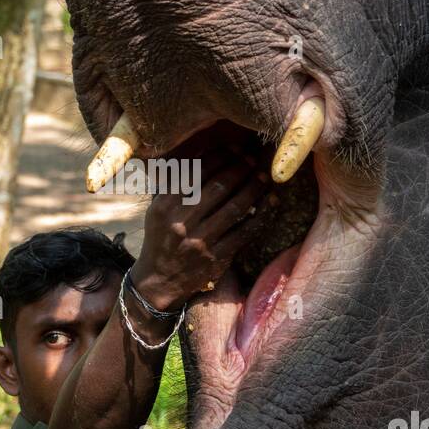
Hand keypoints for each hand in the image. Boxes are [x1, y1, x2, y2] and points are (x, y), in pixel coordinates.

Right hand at [130, 144, 272, 312]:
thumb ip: (174, 184)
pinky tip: (271, 202)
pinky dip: (260, 216)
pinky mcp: (216, 258)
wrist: (159, 281)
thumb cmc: (161, 237)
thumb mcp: (157, 208)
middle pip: (219, 187)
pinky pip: (244, 233)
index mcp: (165, 205)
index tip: (235, 148)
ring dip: (253, 189)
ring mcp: (200, 241)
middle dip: (240, 169)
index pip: (197, 173)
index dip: (220, 157)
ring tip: (264, 176)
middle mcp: (181, 222)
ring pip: (234, 208)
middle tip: (254, 158)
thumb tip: (198, 153)